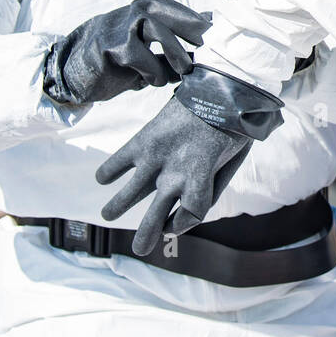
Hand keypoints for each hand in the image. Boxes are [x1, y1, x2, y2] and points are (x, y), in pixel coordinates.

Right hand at [43, 0, 210, 105]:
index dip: (206, 28)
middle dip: (201, 36)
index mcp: (148, 9)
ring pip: (162, 35)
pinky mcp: (113, 46)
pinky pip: (144, 60)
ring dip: (178, 57)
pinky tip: (146, 81)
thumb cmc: (115, 60)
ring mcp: (124, 25)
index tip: (227, 41)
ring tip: (185, 73)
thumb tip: (208, 53)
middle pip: (179, 18)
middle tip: (217, 55)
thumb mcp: (147, 51)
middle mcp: (137, 11)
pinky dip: (152, 75)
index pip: (185, 14)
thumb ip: (173, 50)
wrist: (72, 69)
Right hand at [96, 65, 284, 254]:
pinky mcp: (144, 139)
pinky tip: (102, 178)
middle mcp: (176, 173)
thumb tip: (192, 207)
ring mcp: (156, 156)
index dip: (183, 224)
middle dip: (147, 234)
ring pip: (130, 192)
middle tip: (139, 250)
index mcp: (202, 178)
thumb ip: (213, 184)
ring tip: (107, 215)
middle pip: (157, 215)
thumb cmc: (233, 125)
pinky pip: (120, 159)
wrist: (222, 86)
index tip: (176, 225)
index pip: (190, 215)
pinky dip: (109, 169)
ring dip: (117, 206)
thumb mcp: (233, 160)